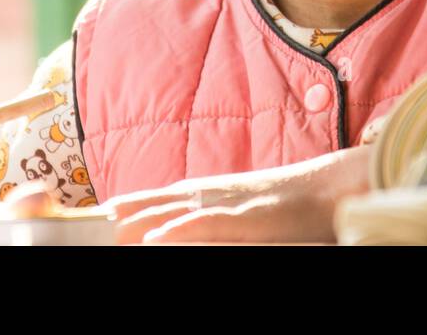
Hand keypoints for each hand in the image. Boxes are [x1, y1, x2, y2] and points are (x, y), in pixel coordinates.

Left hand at [109, 143, 371, 243]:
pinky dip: (181, 229)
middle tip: (94, 220)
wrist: (332, 188)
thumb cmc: (292, 204)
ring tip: (110, 226)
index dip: (132, 203)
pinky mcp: (248, 216)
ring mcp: (230, 202)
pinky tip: (158, 237)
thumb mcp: (247, 208)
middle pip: (160, 201)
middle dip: (127, 212)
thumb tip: (187, 228)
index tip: (102, 211)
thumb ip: (216, 216)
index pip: (161, 197)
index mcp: (212, 192)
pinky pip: (208, 223)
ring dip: (142, 218)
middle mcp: (214, 193)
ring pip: (176, 210)